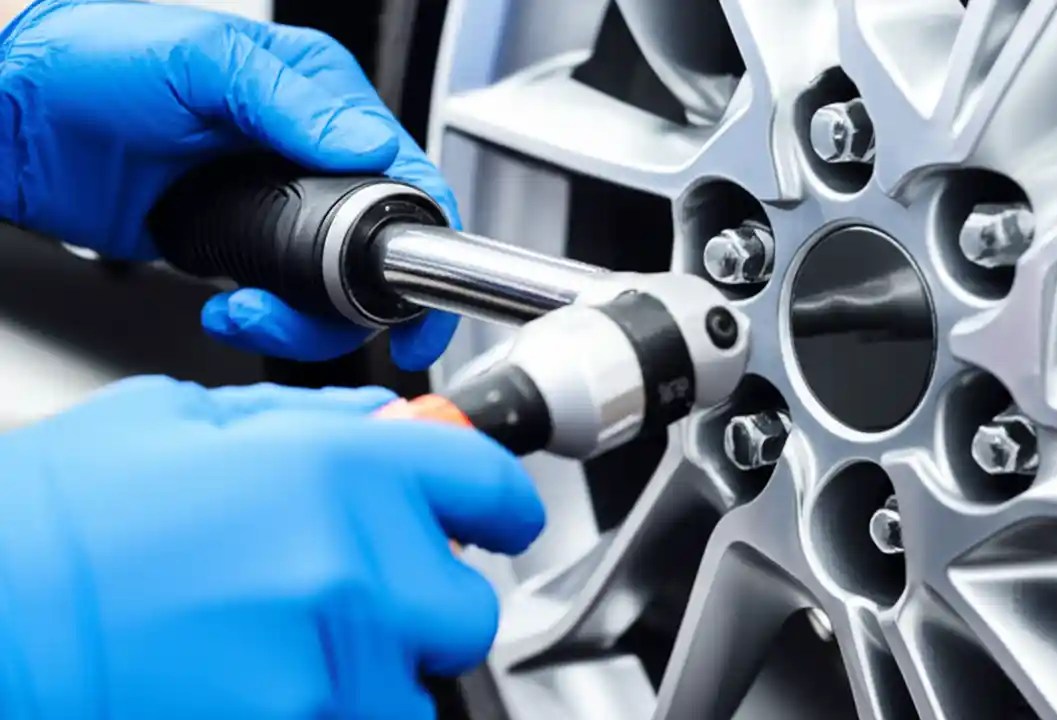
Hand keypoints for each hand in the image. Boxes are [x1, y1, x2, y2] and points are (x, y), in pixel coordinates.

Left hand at [0, 0, 458, 368]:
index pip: (404, 173)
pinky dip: (265, 318)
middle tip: (307, 318)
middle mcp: (310, 151)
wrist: (16, 120)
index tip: (419, 300)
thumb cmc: (95, 64)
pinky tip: (226, 305)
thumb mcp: (199, 62)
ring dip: (298, 318)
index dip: (421, 240)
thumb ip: (290, 104)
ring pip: (333, 287)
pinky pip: (284, 297)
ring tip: (244, 310)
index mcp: (322, 96)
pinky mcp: (242, 242)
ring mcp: (278, 202)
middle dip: (349, 300)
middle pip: (376, 248)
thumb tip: (370, 146)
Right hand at [0, 377, 543, 718]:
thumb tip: (382, 428)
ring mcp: (330, 671)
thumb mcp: (182, 423)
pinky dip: (327, 713)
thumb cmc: (56, 523)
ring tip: (277, 652)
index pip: (492, 486)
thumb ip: (308, 425)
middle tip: (355, 598)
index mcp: (341, 470)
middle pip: (466, 610)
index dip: (498, 503)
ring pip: (414, 693)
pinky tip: (255, 686)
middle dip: (422, 606)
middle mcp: (355, 569)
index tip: (495, 520)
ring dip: (370, 677)